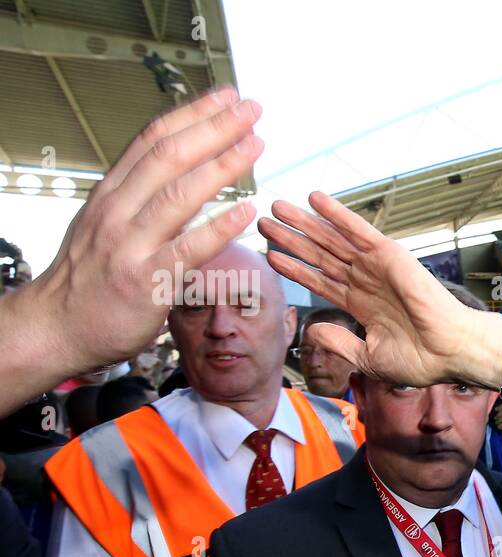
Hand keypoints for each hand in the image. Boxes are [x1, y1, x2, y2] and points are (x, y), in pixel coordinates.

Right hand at [1, 88, 263, 415]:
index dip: (192, 114)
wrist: (56, 326)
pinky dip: (218, 228)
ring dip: (222, 165)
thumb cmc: (88, 278)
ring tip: (255, 144)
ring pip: (179, 195)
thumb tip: (181, 170)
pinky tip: (246, 210)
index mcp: (111, 193)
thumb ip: (138, 197)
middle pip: (169, 157)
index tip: (225, 97)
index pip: (153, 140)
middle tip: (250, 109)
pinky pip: (188, 250)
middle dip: (214, 128)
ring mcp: (130, 246)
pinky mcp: (146, 281)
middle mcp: (118, 212)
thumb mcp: (105, 223)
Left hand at [259, 192, 501, 391]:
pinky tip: (314, 198)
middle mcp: (366, 281)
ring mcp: (376, 266)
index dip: (295, 268)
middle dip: (292, 240)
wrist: (449, 352)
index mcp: (360, 304)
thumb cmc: (420, 360)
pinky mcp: (389, 255)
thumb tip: (312, 330)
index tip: (270, 257)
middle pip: (320, 256)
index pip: (320, 281)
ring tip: (277, 207)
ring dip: (305, 223)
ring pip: (332, 240)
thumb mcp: (368, 358)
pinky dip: (336, 214)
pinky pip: (358, 230)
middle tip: (263, 223)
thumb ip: (339, 343)